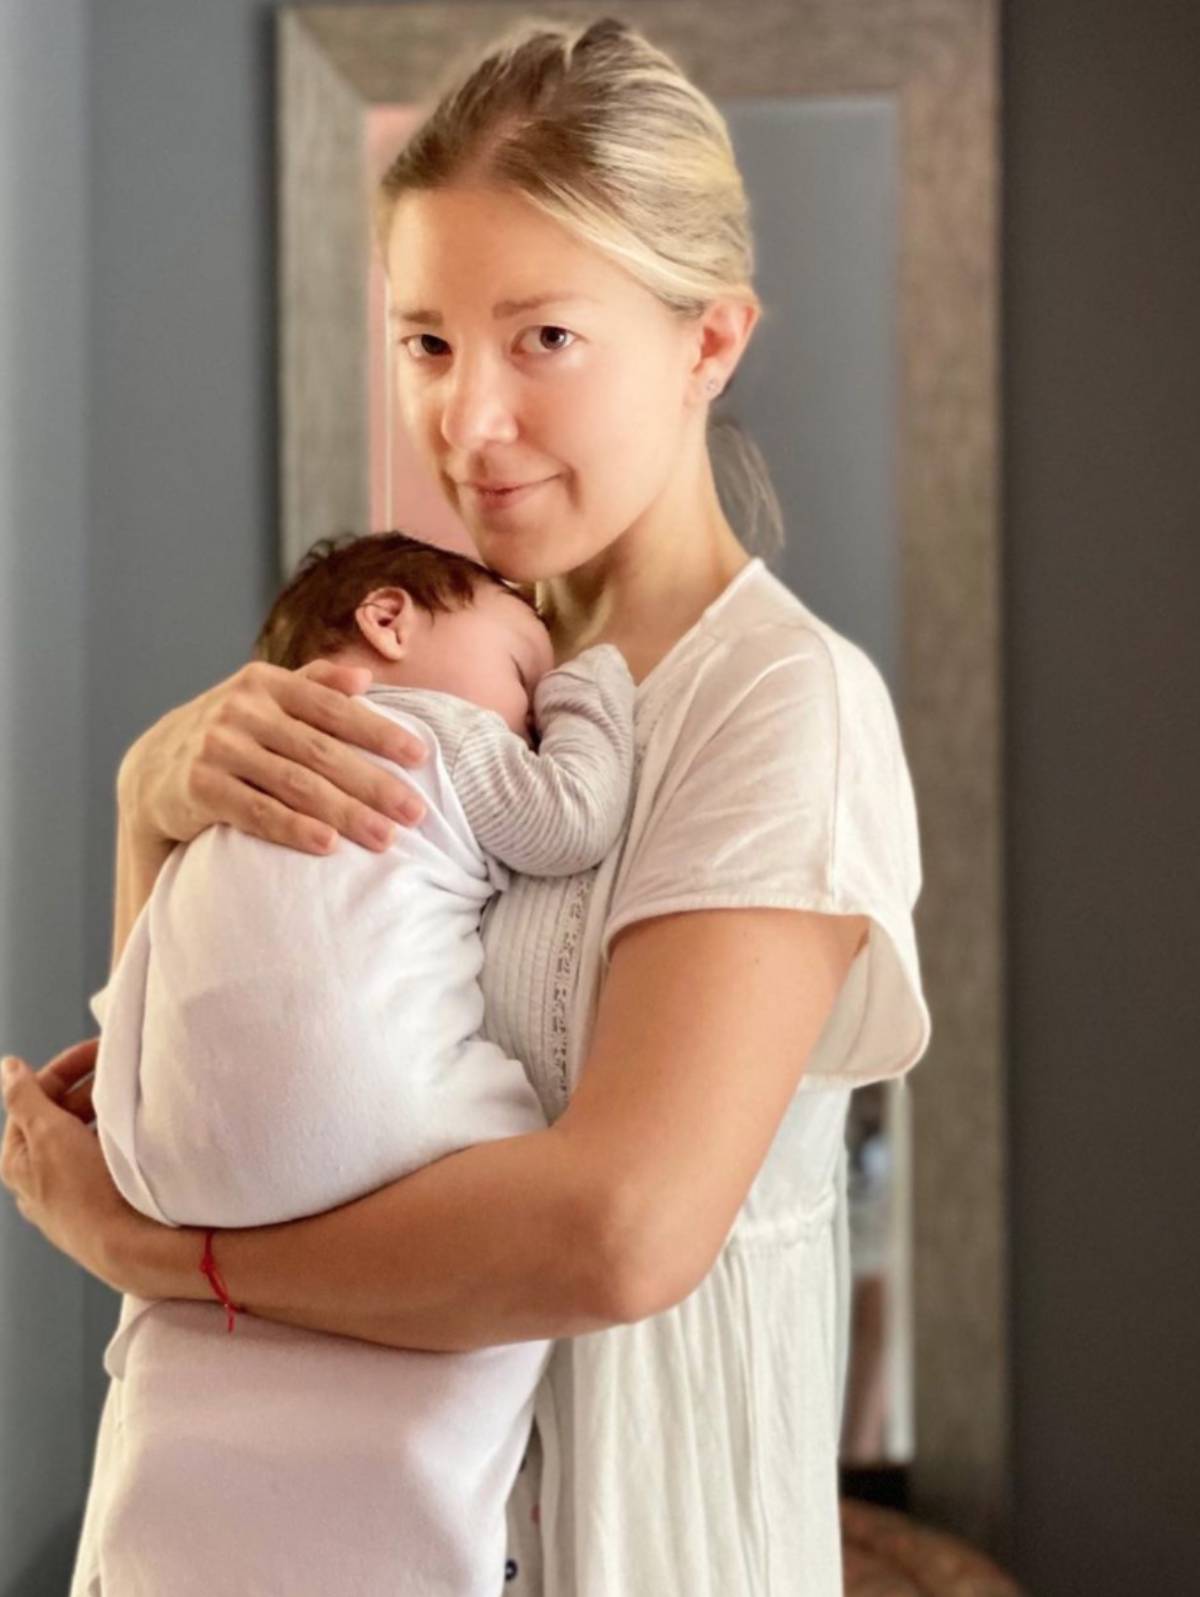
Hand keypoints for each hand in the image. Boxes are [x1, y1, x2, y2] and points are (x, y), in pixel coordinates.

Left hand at [1, 1043, 137, 1291]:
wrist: (126, 1247)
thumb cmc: (85, 1193)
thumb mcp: (49, 1133)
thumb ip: (25, 1096)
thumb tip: (8, 1068)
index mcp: (18, 1158)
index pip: (36, 1094)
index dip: (68, 1066)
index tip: (101, 1049)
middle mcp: (37, 1177)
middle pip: (60, 1114)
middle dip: (89, 1089)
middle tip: (121, 1074)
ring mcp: (67, 1192)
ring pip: (82, 1135)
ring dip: (103, 1113)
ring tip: (130, 1103)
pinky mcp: (96, 1202)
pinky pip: (103, 1157)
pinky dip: (115, 1138)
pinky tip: (132, 1136)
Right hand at [120, 657, 430, 855]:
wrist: (151, 769)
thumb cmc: (230, 733)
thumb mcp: (263, 697)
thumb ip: (314, 684)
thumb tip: (366, 677)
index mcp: (266, 684)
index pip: (334, 708)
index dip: (379, 732)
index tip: (420, 757)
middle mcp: (241, 710)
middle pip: (322, 751)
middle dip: (374, 784)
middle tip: (415, 812)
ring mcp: (218, 748)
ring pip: (295, 784)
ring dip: (346, 813)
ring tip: (386, 839)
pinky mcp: (199, 787)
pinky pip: (257, 812)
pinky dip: (294, 829)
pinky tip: (329, 845)